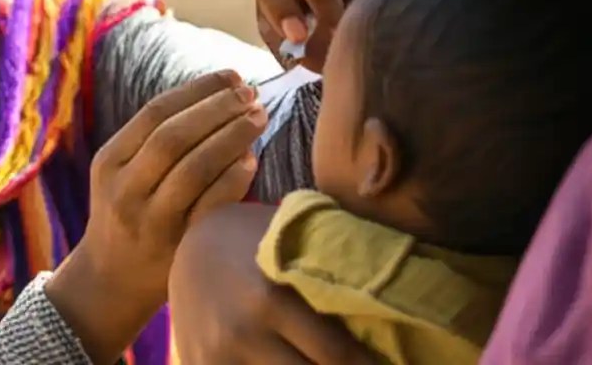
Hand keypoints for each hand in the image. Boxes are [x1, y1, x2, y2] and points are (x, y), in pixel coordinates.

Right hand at [45, 71, 265, 363]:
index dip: (198, 90)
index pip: (155, 112)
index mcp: (110, 161)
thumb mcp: (122, 171)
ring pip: (193, 168)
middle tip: (251, 95)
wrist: (109, 279)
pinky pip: (209, 206)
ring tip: (258, 118)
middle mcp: (125, 189)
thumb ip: (154, 137)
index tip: (231, 77)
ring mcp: (150, 221)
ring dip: (231, 137)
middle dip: (217, 109)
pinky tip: (251, 161)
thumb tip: (219, 93)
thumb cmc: (127, 211)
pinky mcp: (175, 248)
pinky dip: (233, 179)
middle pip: (174, 136)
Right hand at [169, 203, 374, 364]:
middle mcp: (242, 335)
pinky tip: (288, 362)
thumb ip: (334, 266)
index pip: (337, 357)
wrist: (188, 248)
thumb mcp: (292, 242)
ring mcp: (216, 358)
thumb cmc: (254, 240)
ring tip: (321, 359)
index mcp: (271, 300)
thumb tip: (404, 287)